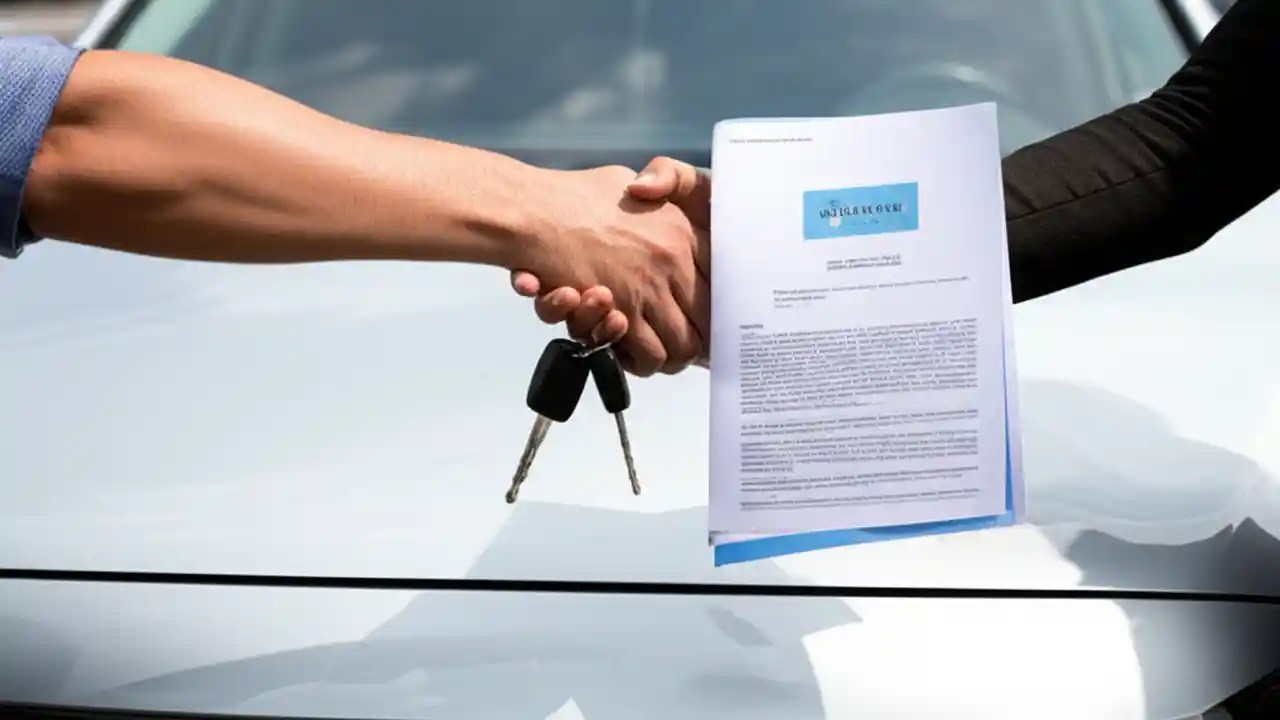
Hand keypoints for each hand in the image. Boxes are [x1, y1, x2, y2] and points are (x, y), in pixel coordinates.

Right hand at [512, 157, 712, 371]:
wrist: (533, 213)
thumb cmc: (573, 197)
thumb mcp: (626, 180)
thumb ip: (651, 190)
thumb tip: (656, 197)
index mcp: (681, 230)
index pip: (722, 278)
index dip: (716, 302)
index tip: (704, 312)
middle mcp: (673, 261)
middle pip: (708, 319)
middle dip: (695, 336)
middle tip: (679, 342)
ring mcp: (649, 290)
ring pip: (681, 346)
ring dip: (668, 354)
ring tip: (653, 351)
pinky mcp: (622, 316)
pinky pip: (650, 356)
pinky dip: (640, 360)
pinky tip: (627, 351)